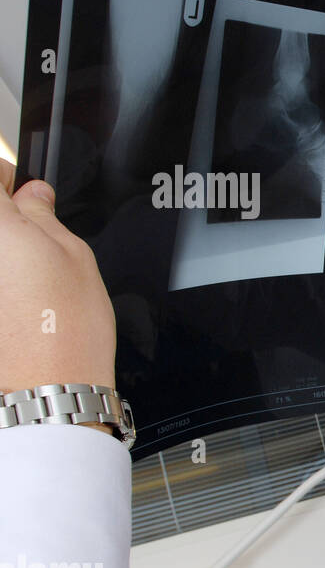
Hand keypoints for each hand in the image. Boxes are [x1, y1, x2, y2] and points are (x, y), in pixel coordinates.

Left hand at [0, 161, 116, 405]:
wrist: (45, 388)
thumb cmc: (65, 329)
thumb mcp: (74, 256)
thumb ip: (43, 216)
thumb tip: (31, 197)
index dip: (7, 179)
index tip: (23, 194)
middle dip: (5, 224)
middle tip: (30, 240)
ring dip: (4, 263)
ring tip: (22, 282)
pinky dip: (3, 289)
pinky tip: (12, 307)